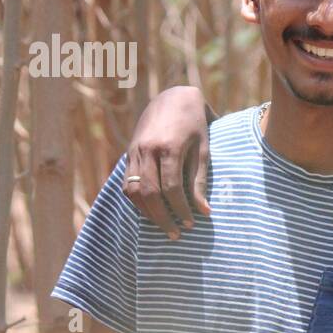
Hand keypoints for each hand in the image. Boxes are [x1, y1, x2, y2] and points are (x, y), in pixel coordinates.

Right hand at [123, 86, 211, 236]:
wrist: (174, 97)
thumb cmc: (195, 124)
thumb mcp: (203, 149)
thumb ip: (200, 180)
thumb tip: (205, 211)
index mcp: (169, 147)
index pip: (171, 188)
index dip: (181, 209)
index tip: (191, 224)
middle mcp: (147, 149)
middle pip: (149, 193)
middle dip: (162, 218)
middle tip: (175, 235)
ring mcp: (134, 151)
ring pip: (133, 190)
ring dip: (146, 212)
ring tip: (163, 226)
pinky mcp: (129, 153)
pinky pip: (127, 182)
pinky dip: (136, 200)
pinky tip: (150, 211)